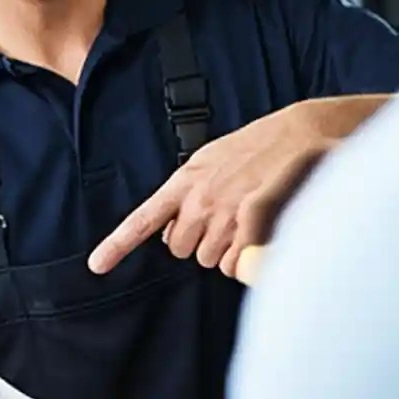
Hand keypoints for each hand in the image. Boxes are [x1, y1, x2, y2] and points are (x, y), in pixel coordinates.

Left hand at [88, 97, 377, 278]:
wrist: (303, 133)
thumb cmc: (261, 146)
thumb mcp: (214, 159)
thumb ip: (191, 190)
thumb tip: (175, 227)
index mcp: (185, 180)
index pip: (144, 219)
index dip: (117, 245)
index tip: (96, 266)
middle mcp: (199, 199)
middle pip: (183, 250)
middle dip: (201, 244)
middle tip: (227, 221)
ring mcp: (225, 212)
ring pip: (213, 261)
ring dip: (228, 252)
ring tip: (250, 222)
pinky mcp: (252, 223)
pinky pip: (239, 264)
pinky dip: (248, 260)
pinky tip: (260, 239)